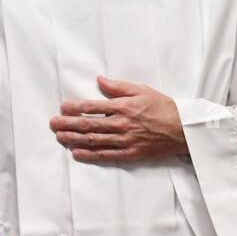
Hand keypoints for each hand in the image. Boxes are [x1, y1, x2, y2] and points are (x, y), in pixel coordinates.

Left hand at [50, 76, 186, 163]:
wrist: (184, 130)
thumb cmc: (163, 108)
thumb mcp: (142, 90)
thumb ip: (119, 87)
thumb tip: (99, 79)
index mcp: (123, 106)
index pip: (93, 107)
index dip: (75, 108)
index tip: (62, 108)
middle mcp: (121, 124)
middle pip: (88, 125)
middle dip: (68, 124)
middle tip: (52, 124)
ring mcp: (125, 140)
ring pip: (93, 140)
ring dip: (73, 139)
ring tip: (59, 137)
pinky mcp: (130, 154)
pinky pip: (105, 155)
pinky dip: (89, 155)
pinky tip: (76, 153)